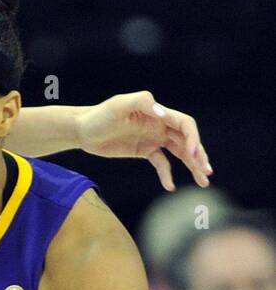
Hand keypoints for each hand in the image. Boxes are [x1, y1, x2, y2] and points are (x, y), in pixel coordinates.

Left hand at [76, 91, 211, 190]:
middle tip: (206, 173)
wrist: (83, 130)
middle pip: (187, 140)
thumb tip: (163, 113)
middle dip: (199, 156)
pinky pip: (162, 163)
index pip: (184, 124)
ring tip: (202, 182)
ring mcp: (153, 138)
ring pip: (179, 153)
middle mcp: (160, 125)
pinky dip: (167, 174)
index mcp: (158, 113)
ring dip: (191, 166)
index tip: (193, 154)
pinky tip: (170, 187)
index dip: (193, 138)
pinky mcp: (144, 150)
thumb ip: (142, 103)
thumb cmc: (100, 115)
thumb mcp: (119, 105)